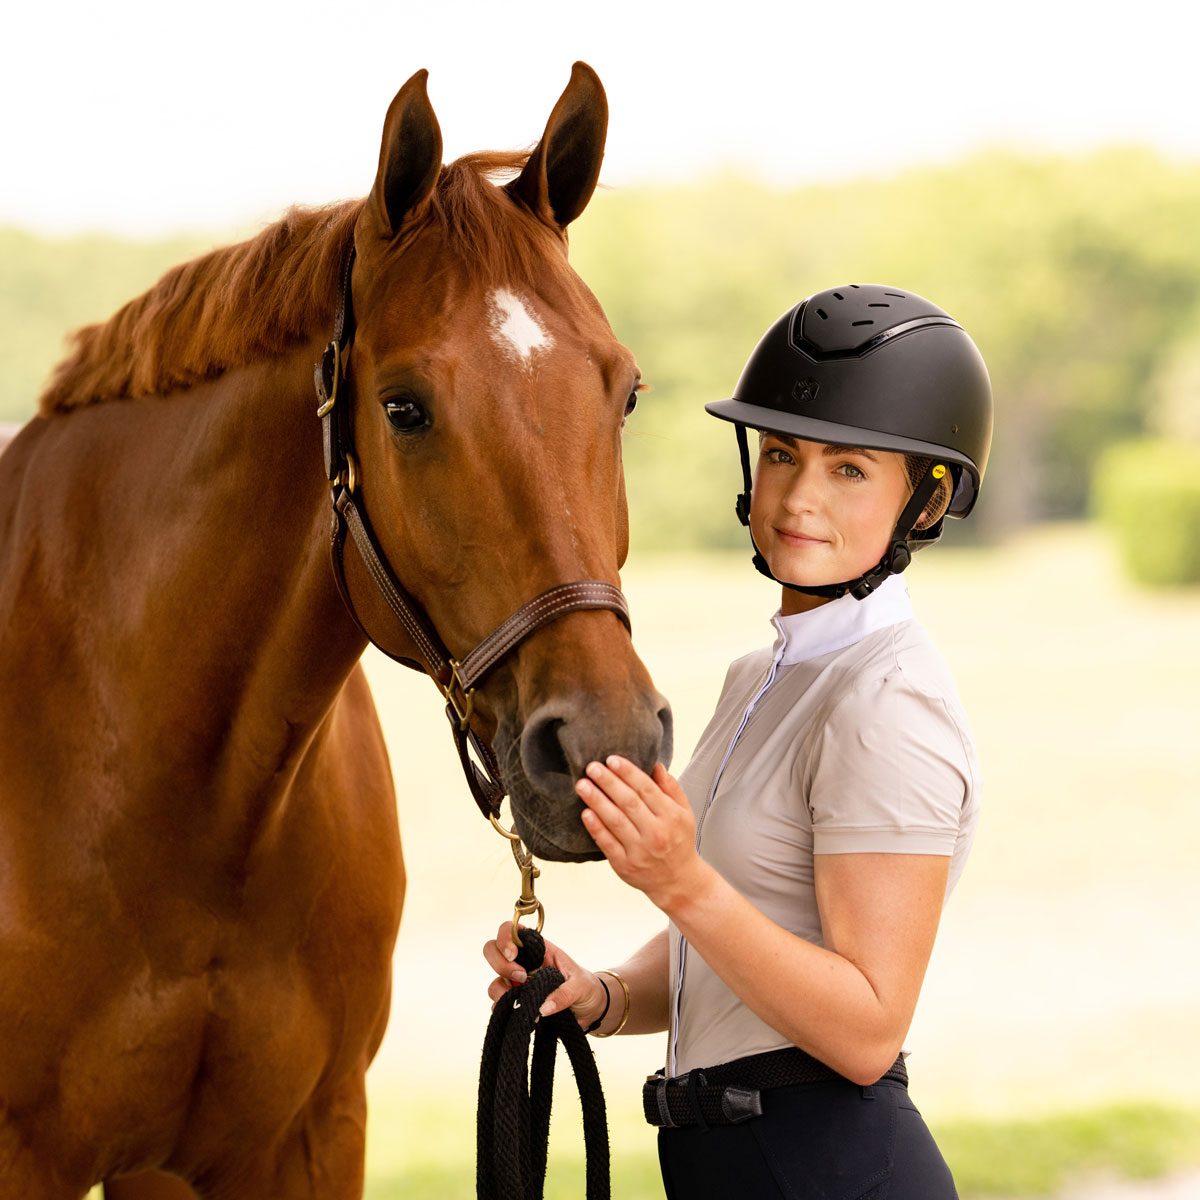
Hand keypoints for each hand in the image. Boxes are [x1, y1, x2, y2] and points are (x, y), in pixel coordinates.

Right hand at [482, 922, 607, 1026]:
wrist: (588, 1009)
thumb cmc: (584, 987)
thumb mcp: (580, 986)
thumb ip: (563, 994)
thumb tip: (543, 1007)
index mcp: (539, 948)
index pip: (512, 931)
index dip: (505, 938)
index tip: (513, 955)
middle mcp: (523, 962)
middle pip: (493, 950)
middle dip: (501, 964)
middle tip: (521, 978)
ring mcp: (517, 982)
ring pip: (494, 980)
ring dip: (500, 990)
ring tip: (521, 1000)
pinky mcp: (517, 1001)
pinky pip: (499, 1004)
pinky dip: (503, 1008)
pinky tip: (518, 1013)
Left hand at [575, 757, 703, 910]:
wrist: (678, 881)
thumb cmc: (679, 841)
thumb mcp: (684, 813)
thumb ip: (671, 788)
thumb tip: (655, 764)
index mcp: (671, 817)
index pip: (646, 789)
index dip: (628, 772)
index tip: (611, 759)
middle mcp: (656, 833)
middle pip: (628, 803)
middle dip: (608, 782)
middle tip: (592, 767)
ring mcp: (640, 851)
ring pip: (615, 821)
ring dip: (597, 801)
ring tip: (582, 785)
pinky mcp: (625, 865)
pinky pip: (607, 843)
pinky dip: (596, 827)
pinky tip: (585, 812)